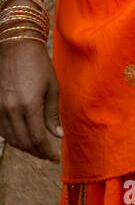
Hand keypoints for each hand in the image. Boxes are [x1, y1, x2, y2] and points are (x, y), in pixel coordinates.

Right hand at [0, 40, 62, 161]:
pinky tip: (23, 138)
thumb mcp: (52, 88)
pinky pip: (2, 130)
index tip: (54, 157)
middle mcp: (11, 110)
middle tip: (48, 155)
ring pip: (11, 138)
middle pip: (23, 142)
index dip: (46, 152)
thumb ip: (53, 114)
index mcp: (29, 105)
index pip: (37, 139)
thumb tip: (58, 135)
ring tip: (37, 148)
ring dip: (24, 147)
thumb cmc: (39, 65)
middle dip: (36, 152)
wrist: (15, 47)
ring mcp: (0, 108)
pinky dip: (13, 138)